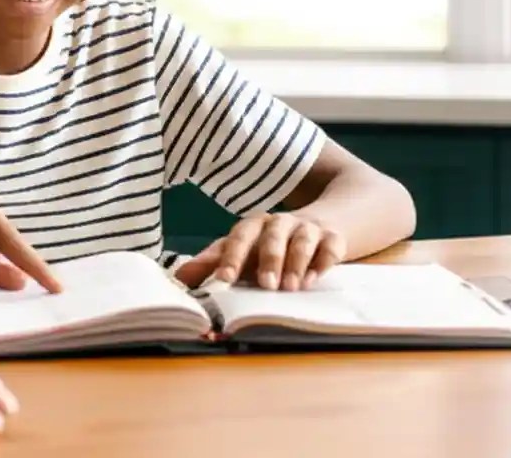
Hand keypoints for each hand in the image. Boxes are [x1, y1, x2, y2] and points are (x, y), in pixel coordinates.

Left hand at [174, 213, 346, 290]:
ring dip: (297, 263)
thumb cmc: (271, 244)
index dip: (231, 257)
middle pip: (272, 235)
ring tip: (291, 287)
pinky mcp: (334, 237)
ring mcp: (309, 228)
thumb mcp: (243, 252)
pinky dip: (323, 262)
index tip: (224, 279)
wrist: (322, 223)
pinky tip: (315, 279)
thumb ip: (212, 264)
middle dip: (269, 259)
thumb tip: (177, 279)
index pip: (239, 236)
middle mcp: (280, 222)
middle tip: (266, 284)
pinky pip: (330, 246)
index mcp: (254, 226)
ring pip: (302, 239)